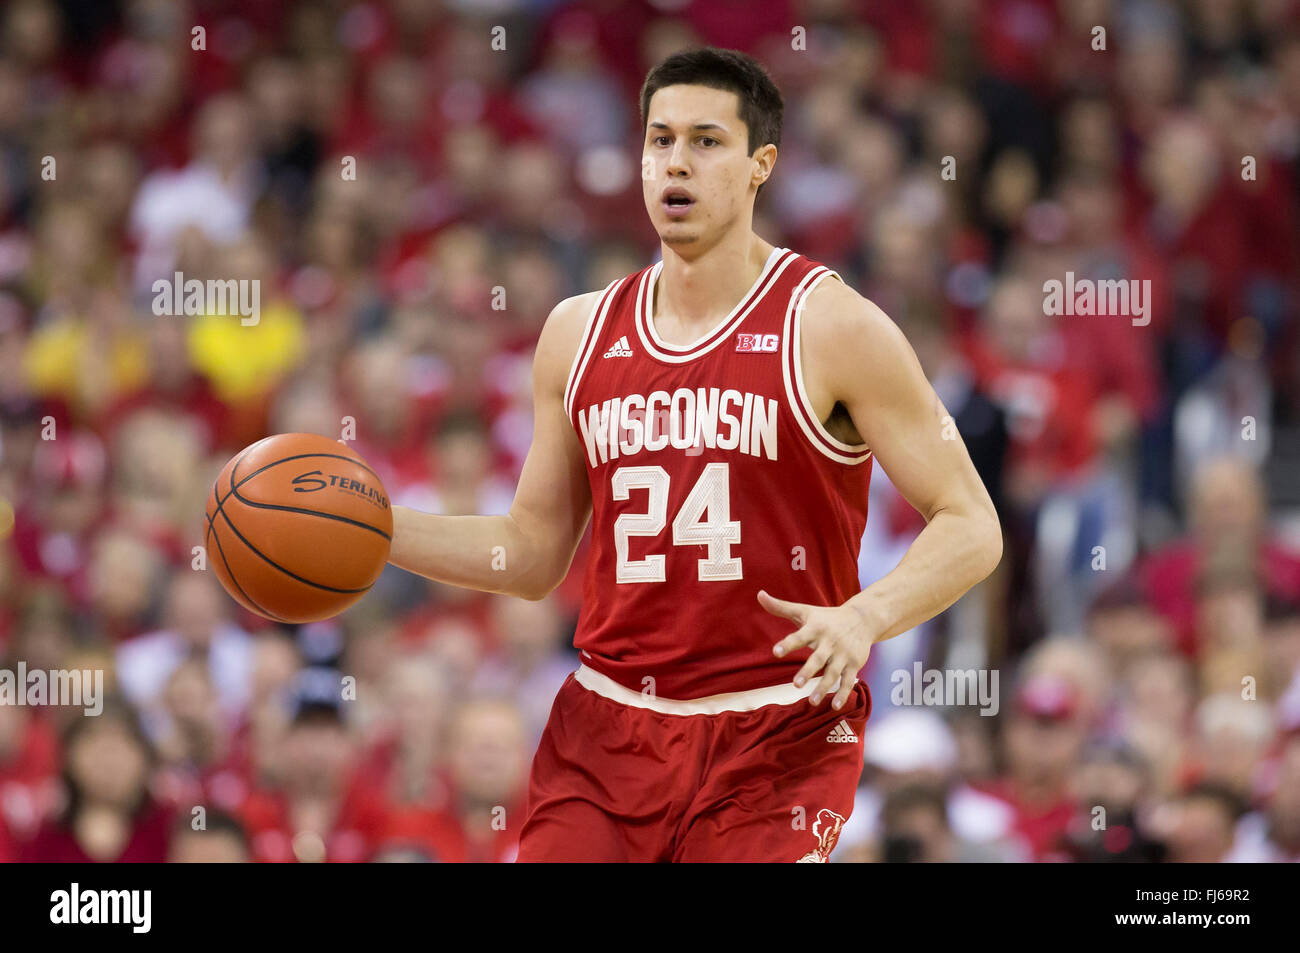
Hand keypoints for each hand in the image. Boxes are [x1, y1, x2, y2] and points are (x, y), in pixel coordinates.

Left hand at [758, 590, 879, 709]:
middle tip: (796, 685)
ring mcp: (843, 654)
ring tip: (811, 702)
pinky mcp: (854, 664)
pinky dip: (842, 693)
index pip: (799, 636)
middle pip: (818, 658)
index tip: (776, 652)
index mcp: (816, 628)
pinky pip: (848, 681)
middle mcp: (830, 642)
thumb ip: (780, 607)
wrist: (862, 619)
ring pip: (833, 673)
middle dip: (808, 671)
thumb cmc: (826, 617)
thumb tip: (759, 595)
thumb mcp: (805, 611)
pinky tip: (834, 706)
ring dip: (823, 688)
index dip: (788, 643)